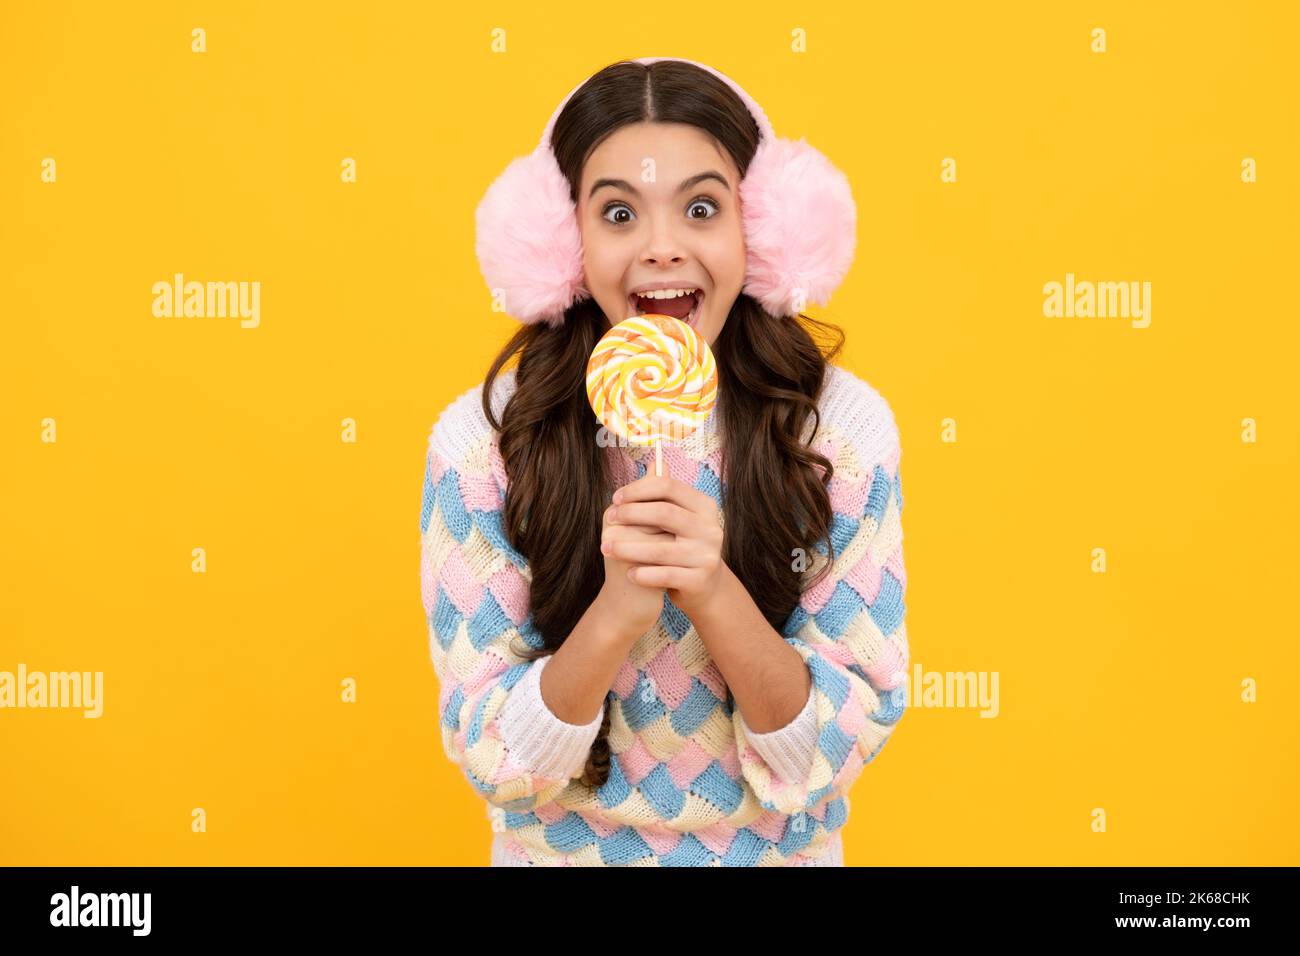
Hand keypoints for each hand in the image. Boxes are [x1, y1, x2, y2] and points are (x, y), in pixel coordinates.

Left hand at [603, 473, 724, 619]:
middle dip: (631, 515)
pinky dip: (644, 574)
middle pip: (664, 513)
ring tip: (606, 547)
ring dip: (627, 548)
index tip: (615, 498)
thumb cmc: (683, 545)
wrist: (705, 586)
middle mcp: (710, 528)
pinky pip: (665, 575)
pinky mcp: (700, 580)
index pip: (668, 487)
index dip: (638, 490)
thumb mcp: (679, 518)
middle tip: (609, 519)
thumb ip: (666, 494)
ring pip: (660, 548)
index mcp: (704, 507)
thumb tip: (654, 462)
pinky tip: (629, 573)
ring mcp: (707, 555)